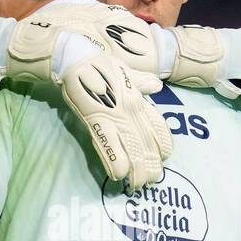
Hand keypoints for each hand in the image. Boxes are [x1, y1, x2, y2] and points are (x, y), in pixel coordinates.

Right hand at [3, 8, 172, 188]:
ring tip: (137, 185)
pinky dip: (114, 161)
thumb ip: (141, 81)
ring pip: (131, 148)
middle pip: (146, 143)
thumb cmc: (99, 62)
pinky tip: (118, 176)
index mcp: (138, 99)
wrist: (77, 55)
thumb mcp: (125, 70)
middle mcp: (130, 109)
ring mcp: (114, 114)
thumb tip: (156, 86)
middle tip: (151, 181)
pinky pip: (108, 145)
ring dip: (135, 169)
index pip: (158, 126)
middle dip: (150, 165)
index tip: (164, 158)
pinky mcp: (95, 118)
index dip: (162, 145)